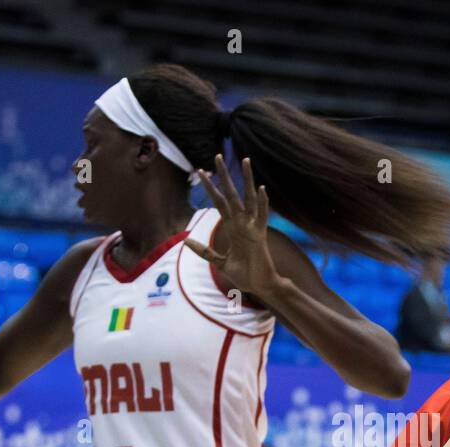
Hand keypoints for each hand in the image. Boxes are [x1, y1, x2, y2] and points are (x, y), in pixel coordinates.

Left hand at [185, 155, 280, 298]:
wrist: (259, 286)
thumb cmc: (243, 275)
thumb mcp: (219, 262)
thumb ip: (204, 251)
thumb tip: (186, 242)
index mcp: (232, 227)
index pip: (219, 202)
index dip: (211, 187)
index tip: (201, 171)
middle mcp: (242, 222)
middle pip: (231, 194)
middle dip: (224, 175)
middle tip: (217, 156)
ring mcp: (252, 226)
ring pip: (249, 198)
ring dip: (247, 180)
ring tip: (245, 160)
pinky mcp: (261, 235)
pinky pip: (262, 216)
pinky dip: (263, 203)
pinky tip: (261, 189)